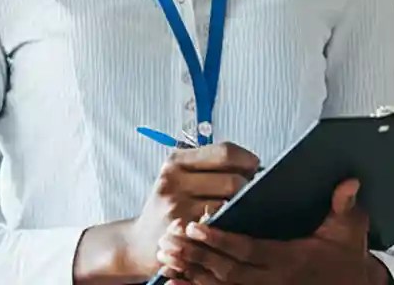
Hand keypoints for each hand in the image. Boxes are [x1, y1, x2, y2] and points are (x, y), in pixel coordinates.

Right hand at [72, 143, 259, 283]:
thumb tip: (251, 165)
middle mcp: (174, 181)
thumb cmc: (167, 207)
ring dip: (242, 209)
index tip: (253, 168)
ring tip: (239, 210)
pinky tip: (230, 226)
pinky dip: (232, 225)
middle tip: (249, 194)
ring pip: (230, 205)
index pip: (224, 152)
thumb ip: (206, 166)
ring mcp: (178, 208)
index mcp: (175, 161)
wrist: (139, 242)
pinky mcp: (183, 232)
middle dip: (248, 188)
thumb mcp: (176, 177)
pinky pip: (222, 226)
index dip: (247, 160)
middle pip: (233, 180)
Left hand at [155, 179, 391, 284]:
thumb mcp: (350, 231)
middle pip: (226, 271)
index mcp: (290, 259)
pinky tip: (173, 281)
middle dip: (196, 256)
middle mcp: (273, 280)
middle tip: (168, 239)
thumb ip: (345, 207)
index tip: (195, 226)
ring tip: (164, 257)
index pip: (248, 250)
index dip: (220, 239)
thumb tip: (348, 182)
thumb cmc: (346, 257)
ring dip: (190, 273)